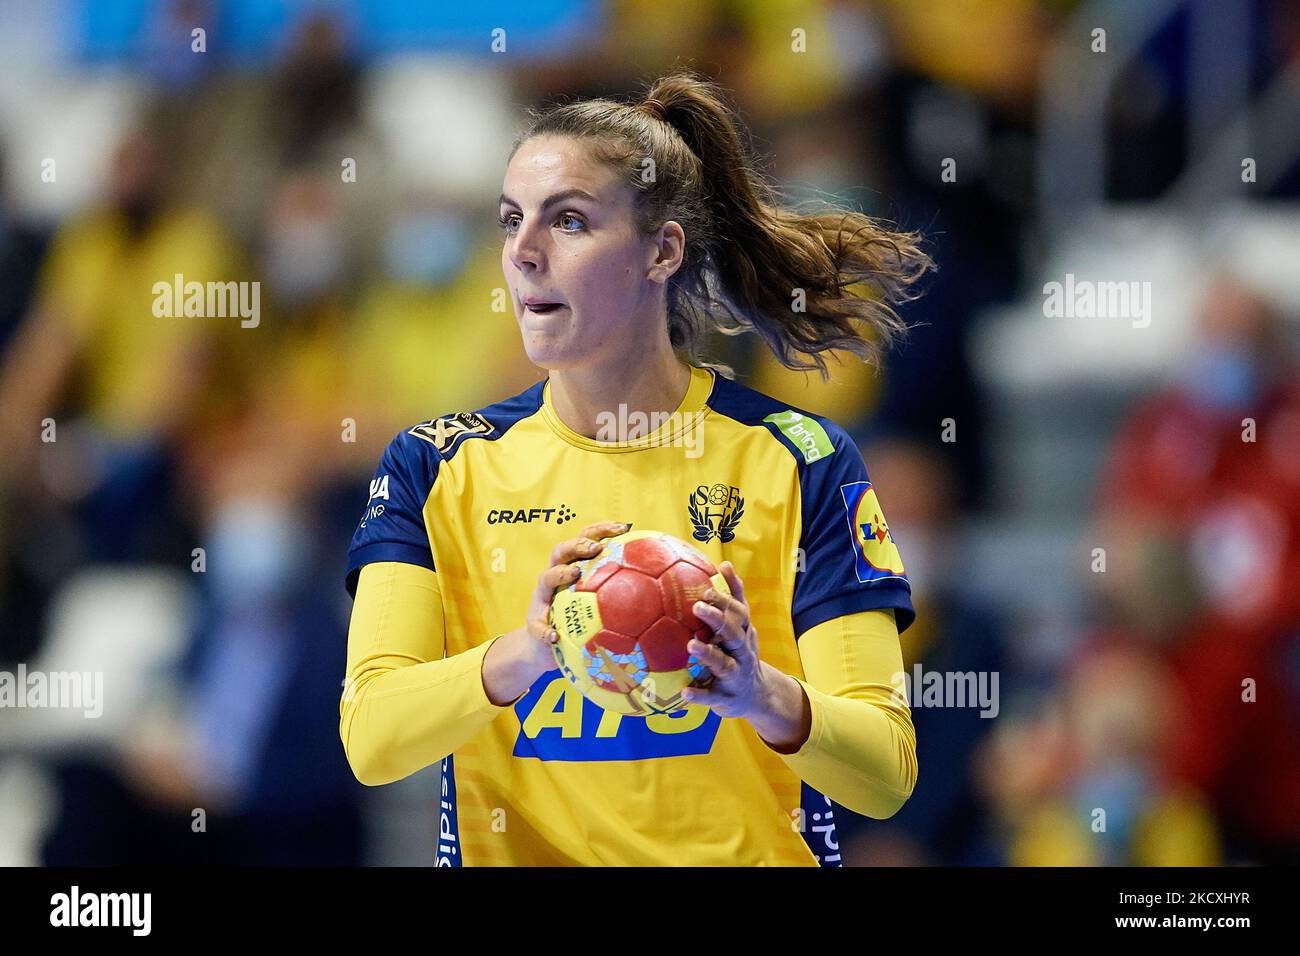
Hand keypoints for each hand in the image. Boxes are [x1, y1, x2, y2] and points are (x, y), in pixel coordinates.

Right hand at [482, 520, 629, 703]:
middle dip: (578, 544)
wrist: (548, 651)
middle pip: (561, 550)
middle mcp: (555, 579)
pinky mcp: (534, 624)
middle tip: (596, 547)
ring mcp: (541, 599)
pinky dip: (546, 630)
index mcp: (574, 569)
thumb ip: (628, 597)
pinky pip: (538, 627)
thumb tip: (669, 591)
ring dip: (559, 574)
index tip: (624, 528)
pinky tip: (555, 636)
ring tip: (574, 575)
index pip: (586, 539)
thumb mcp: (605, 609)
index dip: (602, 530)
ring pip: (545, 578)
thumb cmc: (585, 628)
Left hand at [683, 561, 811, 750]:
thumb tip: (723, 563)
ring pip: (724, 663)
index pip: (738, 612)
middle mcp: (743, 652)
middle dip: (718, 620)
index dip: (726, 598)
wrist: (758, 696)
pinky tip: (684, 692)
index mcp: (743, 634)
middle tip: (698, 607)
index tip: (709, 586)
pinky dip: (699, 694)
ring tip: (691, 645)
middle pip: (733, 633)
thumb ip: (732, 600)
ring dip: (708, 654)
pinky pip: (712, 696)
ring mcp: (736, 675)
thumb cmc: (739, 653)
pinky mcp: (727, 697)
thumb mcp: (741, 627)